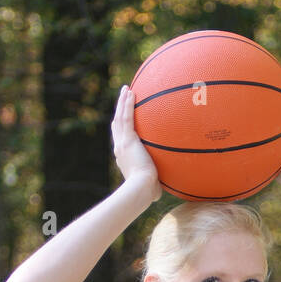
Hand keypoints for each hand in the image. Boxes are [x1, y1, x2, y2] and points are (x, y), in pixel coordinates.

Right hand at [111, 85, 161, 201]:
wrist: (141, 188)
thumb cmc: (148, 192)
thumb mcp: (151, 185)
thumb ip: (155, 183)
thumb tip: (163, 189)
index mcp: (124, 157)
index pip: (120, 139)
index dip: (121, 128)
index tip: (123, 119)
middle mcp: (120, 148)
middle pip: (117, 124)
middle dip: (120, 110)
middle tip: (123, 98)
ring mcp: (122, 142)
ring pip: (120, 117)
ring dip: (122, 102)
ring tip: (126, 89)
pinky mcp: (127, 139)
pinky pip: (126, 117)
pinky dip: (127, 104)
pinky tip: (130, 93)